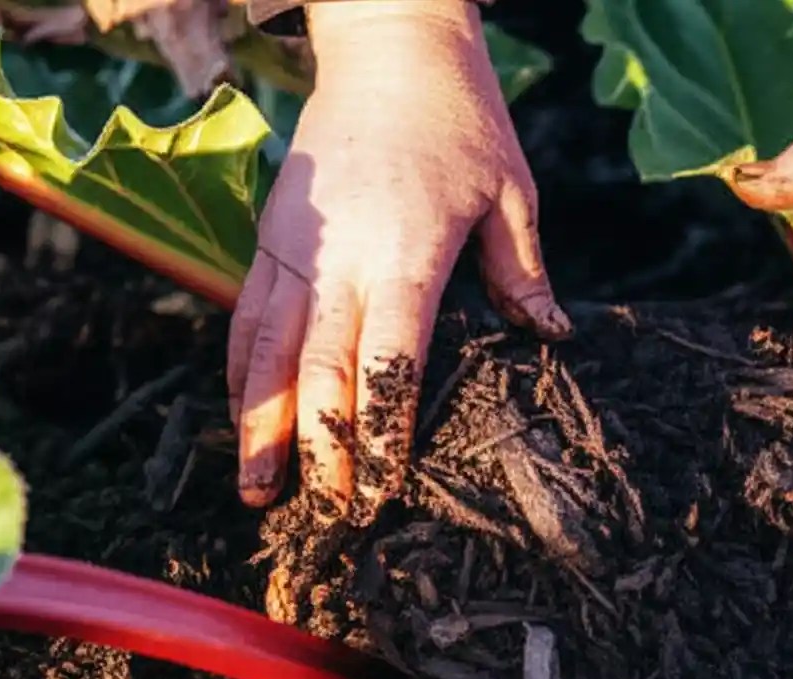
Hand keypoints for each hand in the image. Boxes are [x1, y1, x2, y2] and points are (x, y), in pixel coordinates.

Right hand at [227, 1, 570, 518]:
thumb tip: (551, 339)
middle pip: (320, 371)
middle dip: (320, 450)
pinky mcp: (272, 236)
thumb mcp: (510, 194)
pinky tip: (241, 415)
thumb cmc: (461, 119)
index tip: (380, 490)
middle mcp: (341, 257)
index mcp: (407, 253)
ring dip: (259, 425)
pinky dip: (240, 370)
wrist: (388, 49)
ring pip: (267, 351)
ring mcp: (296, 246)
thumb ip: (524, 276)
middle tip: (321, 515)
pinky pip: (246, 314)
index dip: (380, 432)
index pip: (388, 363)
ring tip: (256, 490)